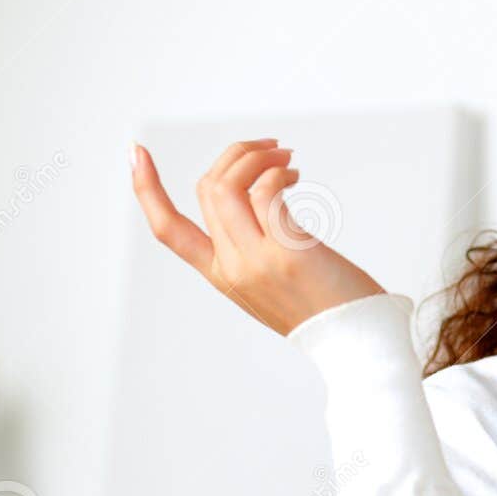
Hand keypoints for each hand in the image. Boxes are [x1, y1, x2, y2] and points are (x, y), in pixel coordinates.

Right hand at [130, 138, 384, 335]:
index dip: (145, 188)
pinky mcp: (287, 253)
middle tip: (272, 149)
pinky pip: (264, 193)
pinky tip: (294, 177)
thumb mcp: (276, 288)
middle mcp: (233, 268)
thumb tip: (263, 201)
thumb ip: (256, 254)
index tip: (137, 151)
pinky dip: (276, 174)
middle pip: (206, 190)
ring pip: (228, 186)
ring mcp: (257, 261)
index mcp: (223, 277)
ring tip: (287, 160)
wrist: (359, 346)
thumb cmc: (331, 314)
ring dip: (256, 157)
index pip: (167, 230)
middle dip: (235, 155)